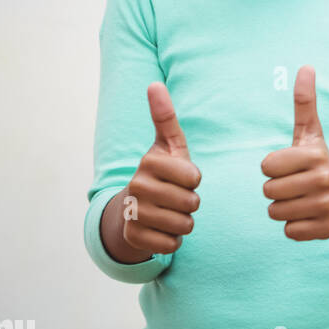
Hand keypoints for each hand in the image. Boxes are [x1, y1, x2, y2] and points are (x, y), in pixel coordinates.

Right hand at [123, 83, 201, 254]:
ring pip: (184, 225)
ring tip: (170, 212)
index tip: (183, 177)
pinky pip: (172, 244)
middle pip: (191, 203)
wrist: (136, 208)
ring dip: (184, 222)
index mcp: (149, 161)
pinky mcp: (134, 237)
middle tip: (176, 197)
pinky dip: (174, 240)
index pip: (194, 177)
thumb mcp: (169, 145)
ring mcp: (133, 212)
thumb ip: (165, 116)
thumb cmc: (163, 173)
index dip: (195, 180)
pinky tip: (162, 229)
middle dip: (191, 203)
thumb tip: (154, 83)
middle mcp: (137, 186)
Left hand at [261, 66, 328, 240]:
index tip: (288, 166)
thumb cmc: (317, 162)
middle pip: (268, 191)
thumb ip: (304, 102)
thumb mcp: (310, 133)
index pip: (266, 166)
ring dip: (282, 208)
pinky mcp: (326, 229)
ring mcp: (326, 206)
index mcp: (315, 156)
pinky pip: (289, 231)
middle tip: (293, 185)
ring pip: (275, 212)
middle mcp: (323, 180)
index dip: (272, 167)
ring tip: (299, 200)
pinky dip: (294, 226)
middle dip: (275, 189)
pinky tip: (307, 215)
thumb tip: (306, 66)